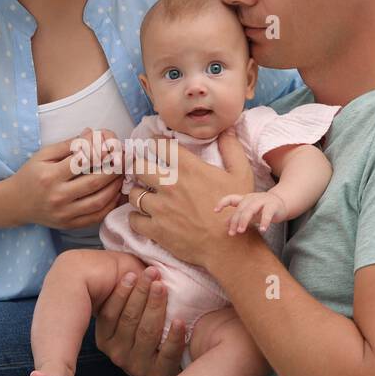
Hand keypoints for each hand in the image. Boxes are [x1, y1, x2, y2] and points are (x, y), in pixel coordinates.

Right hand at [5, 127, 123, 229]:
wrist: (15, 203)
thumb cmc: (31, 175)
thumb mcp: (43, 155)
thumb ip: (68, 145)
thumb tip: (91, 134)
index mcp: (50, 176)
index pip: (81, 162)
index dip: (101, 152)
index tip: (114, 145)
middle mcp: (58, 196)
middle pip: (94, 182)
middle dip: (114, 169)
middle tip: (125, 159)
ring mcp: (65, 214)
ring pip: (99, 201)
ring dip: (115, 187)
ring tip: (122, 174)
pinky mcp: (70, 225)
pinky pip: (96, 216)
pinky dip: (110, 204)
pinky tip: (116, 193)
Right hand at [93, 266, 183, 375]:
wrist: (159, 371)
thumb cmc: (142, 337)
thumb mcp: (125, 323)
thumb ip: (123, 302)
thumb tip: (128, 267)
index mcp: (105, 339)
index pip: (109, 313)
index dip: (121, 292)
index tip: (132, 273)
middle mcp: (117, 354)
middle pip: (129, 319)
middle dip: (141, 293)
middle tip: (152, 273)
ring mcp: (137, 366)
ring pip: (147, 332)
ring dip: (156, 307)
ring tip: (163, 287)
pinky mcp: (158, 374)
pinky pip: (168, 352)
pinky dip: (174, 336)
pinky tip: (180, 320)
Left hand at [127, 129, 254, 266]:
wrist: (229, 247)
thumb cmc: (234, 210)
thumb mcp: (241, 174)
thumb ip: (232, 148)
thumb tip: (227, 128)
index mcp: (188, 169)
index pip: (161, 146)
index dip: (156, 142)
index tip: (155, 144)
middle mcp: (169, 185)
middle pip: (139, 166)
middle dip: (139, 165)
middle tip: (143, 169)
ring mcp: (160, 208)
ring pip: (134, 193)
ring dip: (138, 193)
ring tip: (144, 194)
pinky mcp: (156, 229)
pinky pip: (133, 219)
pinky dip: (135, 217)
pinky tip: (143, 216)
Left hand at [214, 189, 286, 234]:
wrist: (282, 202)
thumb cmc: (262, 208)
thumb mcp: (249, 212)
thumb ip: (238, 216)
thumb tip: (224, 223)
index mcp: (245, 199)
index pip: (231, 199)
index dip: (222, 203)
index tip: (215, 211)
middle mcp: (252, 199)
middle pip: (240, 208)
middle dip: (235, 221)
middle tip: (232, 233)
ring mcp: (262, 201)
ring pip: (251, 209)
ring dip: (244, 220)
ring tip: (241, 231)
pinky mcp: (273, 206)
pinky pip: (267, 213)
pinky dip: (264, 221)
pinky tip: (262, 229)